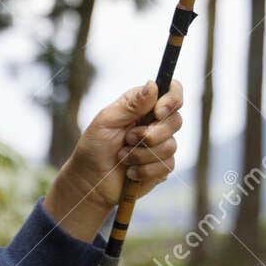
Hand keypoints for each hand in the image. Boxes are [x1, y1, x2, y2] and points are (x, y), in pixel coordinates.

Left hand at [62, 78, 183, 215]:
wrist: (90, 181)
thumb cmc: (94, 148)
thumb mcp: (106, 121)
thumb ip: (131, 104)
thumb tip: (152, 85)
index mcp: (143, 106)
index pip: (171, 92)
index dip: (171, 100)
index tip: (157, 112)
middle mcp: (155, 123)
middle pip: (175, 120)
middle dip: (151, 134)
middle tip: (128, 140)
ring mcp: (160, 145)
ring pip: (170, 145)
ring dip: (142, 154)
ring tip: (123, 157)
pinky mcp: (161, 166)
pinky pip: (167, 165)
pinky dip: (144, 170)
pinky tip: (130, 172)